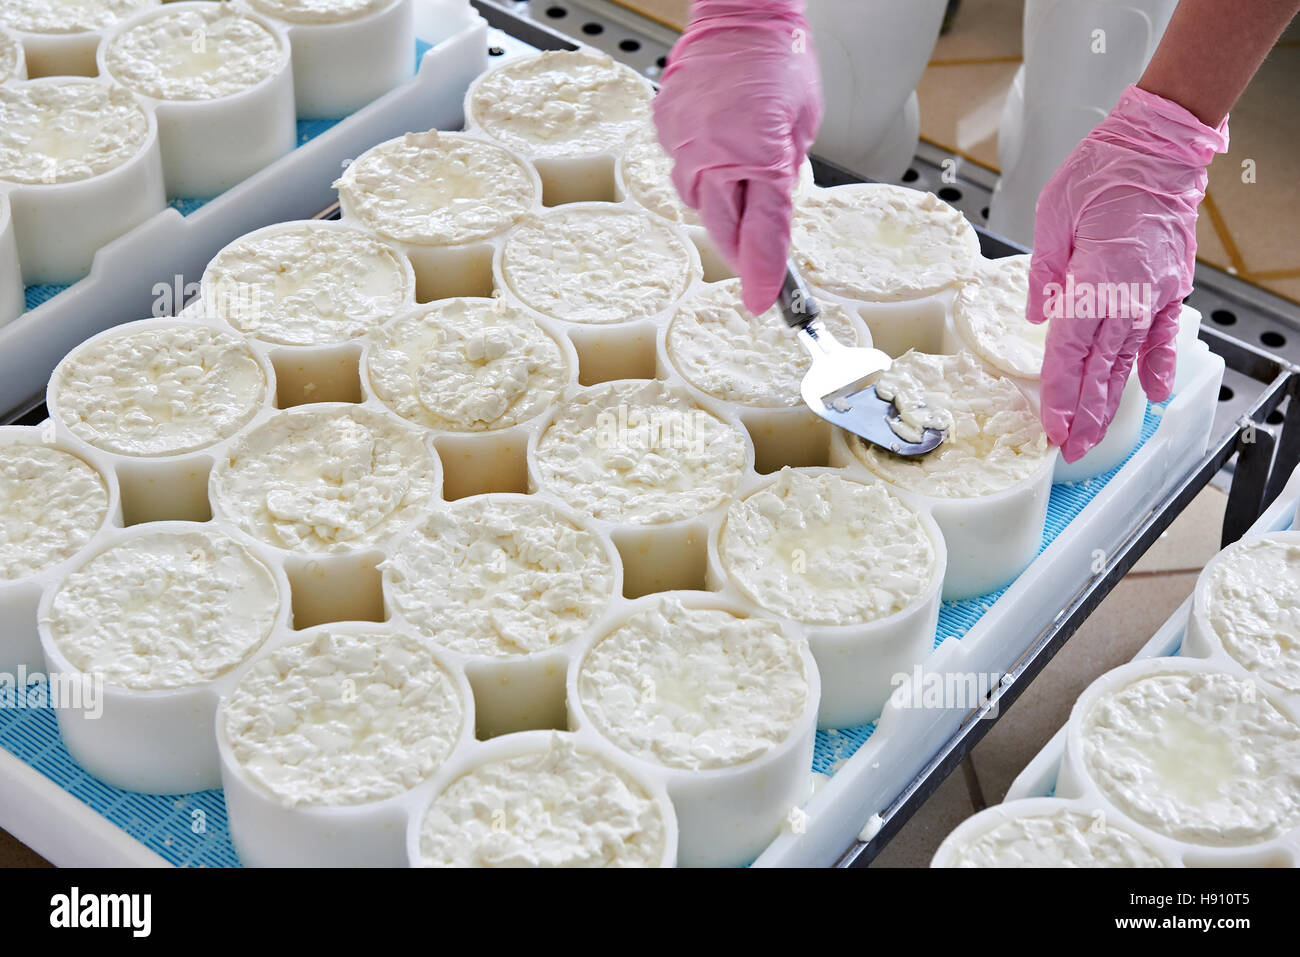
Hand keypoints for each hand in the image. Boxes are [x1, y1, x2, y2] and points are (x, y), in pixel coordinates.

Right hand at [653, 0, 822, 314]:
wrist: (740, 14)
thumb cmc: (781, 60)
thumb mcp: (802, 126)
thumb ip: (783, 179)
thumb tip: (770, 218)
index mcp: (759, 154)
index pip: (763, 231)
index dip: (764, 272)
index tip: (763, 301)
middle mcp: (714, 154)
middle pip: (724, 226)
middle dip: (740, 248)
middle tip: (753, 264)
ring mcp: (683, 143)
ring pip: (699, 200)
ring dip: (721, 203)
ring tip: (739, 176)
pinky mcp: (665, 129)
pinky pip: (684, 168)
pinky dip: (702, 169)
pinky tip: (718, 145)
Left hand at [1027, 85, 1227, 462]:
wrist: (1158, 147)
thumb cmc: (1100, 174)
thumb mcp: (1051, 219)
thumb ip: (1043, 274)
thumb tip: (1036, 317)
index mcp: (1092, 283)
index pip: (1069, 354)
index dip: (1059, 396)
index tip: (1052, 428)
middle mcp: (1127, 297)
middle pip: (1099, 369)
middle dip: (1083, 414)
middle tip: (1070, 450)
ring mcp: (1154, 294)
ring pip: (1127, 360)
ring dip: (1112, 400)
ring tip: (1097, 434)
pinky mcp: (1172, 285)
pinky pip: (1164, 333)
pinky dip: (1158, 363)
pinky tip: (1153, 392)